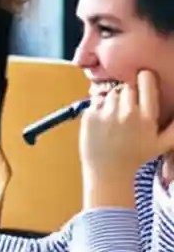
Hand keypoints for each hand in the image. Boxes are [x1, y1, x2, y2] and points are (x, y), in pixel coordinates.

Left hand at [81, 71, 173, 207]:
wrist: (108, 173)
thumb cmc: (136, 158)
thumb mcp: (162, 143)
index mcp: (146, 116)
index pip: (145, 81)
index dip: (144, 78)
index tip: (143, 80)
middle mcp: (126, 113)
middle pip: (127, 87)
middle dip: (129, 94)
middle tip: (127, 109)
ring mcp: (106, 114)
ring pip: (111, 94)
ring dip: (113, 102)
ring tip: (115, 118)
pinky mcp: (89, 117)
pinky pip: (95, 102)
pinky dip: (98, 109)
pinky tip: (103, 124)